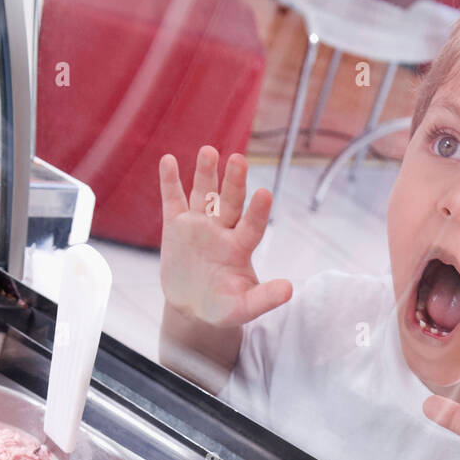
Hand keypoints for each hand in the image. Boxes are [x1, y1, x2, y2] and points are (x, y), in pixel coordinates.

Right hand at [158, 147, 291, 326]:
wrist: (194, 308)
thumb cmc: (224, 307)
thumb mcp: (244, 308)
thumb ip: (264, 298)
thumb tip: (290, 290)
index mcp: (240, 247)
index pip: (252, 225)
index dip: (258, 211)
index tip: (264, 193)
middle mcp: (223, 229)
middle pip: (230, 202)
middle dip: (234, 181)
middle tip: (239, 159)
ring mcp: (199, 224)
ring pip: (203, 194)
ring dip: (205, 173)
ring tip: (209, 152)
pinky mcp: (176, 225)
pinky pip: (173, 200)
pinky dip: (170, 181)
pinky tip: (168, 161)